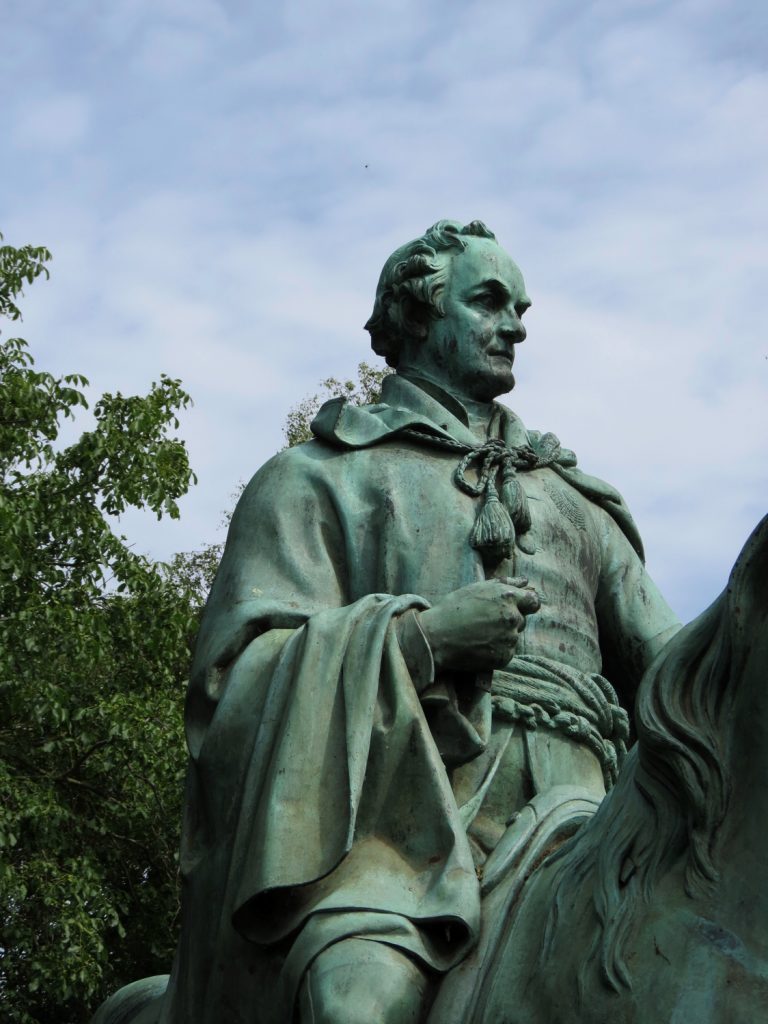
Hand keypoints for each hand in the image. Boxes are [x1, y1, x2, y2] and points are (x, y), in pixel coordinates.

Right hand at [417, 576, 539, 672]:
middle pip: (522, 620)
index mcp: (508, 598)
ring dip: (502, 636)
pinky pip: (507, 652)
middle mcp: (512, 618)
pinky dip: (497, 650)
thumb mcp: (477, 588)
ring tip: (479, 634)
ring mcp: (509, 639)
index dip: (525, 604)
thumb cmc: (453, 609)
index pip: (533, 601)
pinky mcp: (504, 657)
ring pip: (513, 636)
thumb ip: (505, 583)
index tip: (515, 607)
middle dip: (509, 620)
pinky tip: (479, 645)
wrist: (436, 637)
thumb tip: (525, 582)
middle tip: (485, 621)